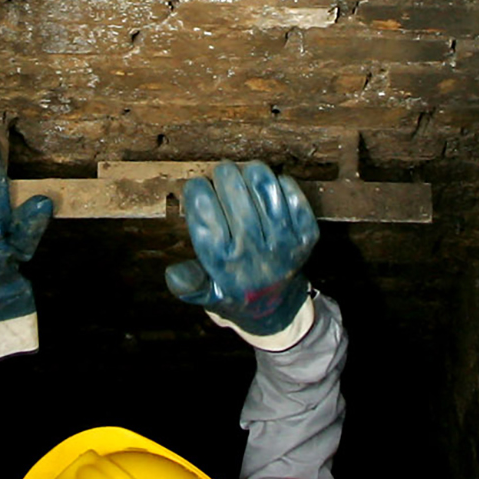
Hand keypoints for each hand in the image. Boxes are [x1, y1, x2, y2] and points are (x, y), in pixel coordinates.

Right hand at [165, 161, 317, 340]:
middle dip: (224, 176)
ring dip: (253, 172)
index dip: (197, 191)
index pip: (205, 216)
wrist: (275, 307)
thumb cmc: (232, 290)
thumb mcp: (204, 293)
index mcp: (223, 263)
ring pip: (266, 190)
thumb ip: (188, 282)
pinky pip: (294, 197)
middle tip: (220, 173)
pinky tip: (268, 186)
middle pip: (236, 195)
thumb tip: (173, 274)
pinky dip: (281, 183)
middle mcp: (253, 251)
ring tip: (243, 171)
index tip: (195, 185)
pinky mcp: (305, 235)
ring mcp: (283, 241)